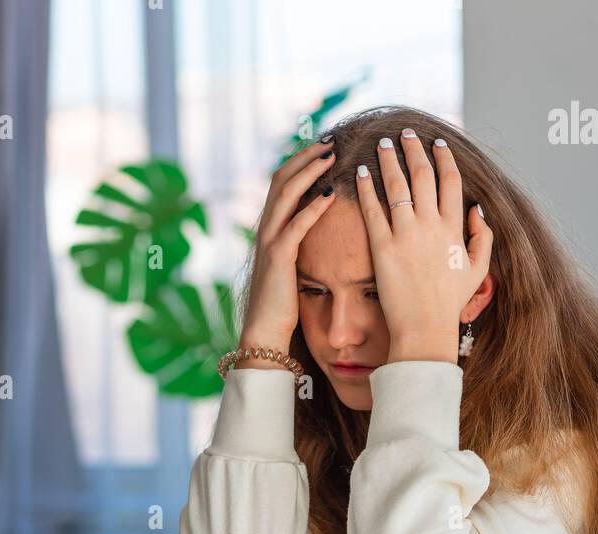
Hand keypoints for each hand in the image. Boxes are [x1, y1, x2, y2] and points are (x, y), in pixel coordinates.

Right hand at [236, 138, 336, 366]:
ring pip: (286, 194)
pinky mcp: (279, 258)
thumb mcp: (291, 265)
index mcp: (270, 227)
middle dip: (306, 156)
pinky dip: (313, 207)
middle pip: (281, 177)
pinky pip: (296, 225)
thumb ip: (298, 242)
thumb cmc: (282, 303)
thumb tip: (316, 226)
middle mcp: (266, 228)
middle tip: (330, 139)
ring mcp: (270, 241)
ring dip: (310, 171)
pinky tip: (330, 194)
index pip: (282, 182)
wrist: (265, 331)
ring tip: (332, 155)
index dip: (301, 161)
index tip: (324, 146)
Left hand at [354, 130, 492, 364]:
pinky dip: (365, 188)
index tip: (437, 144)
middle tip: (405, 133)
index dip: (444, 158)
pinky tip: (359, 172)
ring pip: (397, 185)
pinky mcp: (383, 248)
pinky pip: (372, 210)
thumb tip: (477, 209)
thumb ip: (481, 237)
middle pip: (423, 174)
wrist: (425, 330)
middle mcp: (431, 225)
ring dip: (389, 160)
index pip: (451, 180)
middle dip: (413, 148)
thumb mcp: (477, 271)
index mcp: (455, 228)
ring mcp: (407, 235)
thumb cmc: (450, 304)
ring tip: (381, 144)